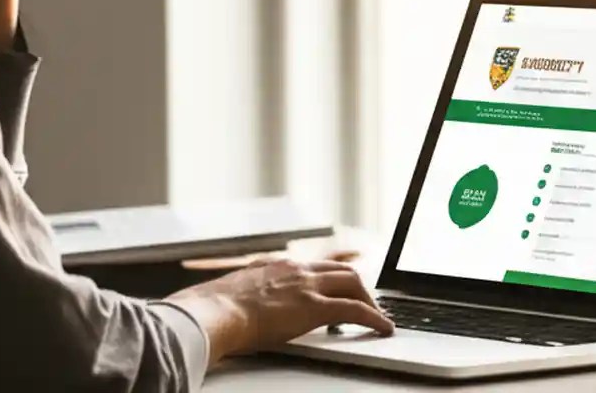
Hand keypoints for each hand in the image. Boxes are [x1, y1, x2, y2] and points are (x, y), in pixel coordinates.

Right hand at [165, 259, 393, 364]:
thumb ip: (244, 296)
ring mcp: (306, 286)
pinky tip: (382, 328)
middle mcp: (295, 269)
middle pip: (340, 270)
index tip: (339, 288)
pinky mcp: (314, 307)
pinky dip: (374, 318)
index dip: (333, 278)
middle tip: (366, 305)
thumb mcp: (232, 295)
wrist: (213, 312)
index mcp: (276, 266)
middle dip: (358, 287)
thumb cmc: (213, 309)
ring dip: (369, 299)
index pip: (314, 266)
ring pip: (353, 282)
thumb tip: (233, 308)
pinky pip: (355, 310)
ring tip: (376, 317)